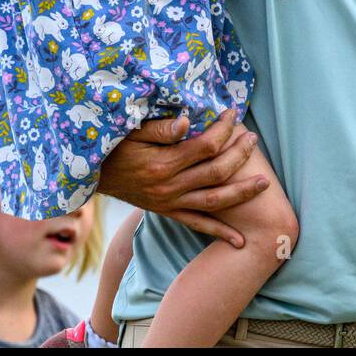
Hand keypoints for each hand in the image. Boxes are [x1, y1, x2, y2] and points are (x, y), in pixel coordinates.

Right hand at [97, 107, 270, 246]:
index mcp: (163, 163)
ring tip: (264, 183)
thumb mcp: (131, 130)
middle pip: (217, 172)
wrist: (91, 174)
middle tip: (254, 138)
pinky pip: (198, 225)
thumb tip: (188, 121)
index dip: (224, 129)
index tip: (233, 113)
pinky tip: (241, 241)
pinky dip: (220, 233)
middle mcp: (170, 187)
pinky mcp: (168, 212)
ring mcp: (170, 203)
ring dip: (242, 193)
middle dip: (240, 154)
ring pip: (215, 202)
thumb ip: (161, 128)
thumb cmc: (113, 145)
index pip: (206, 145)